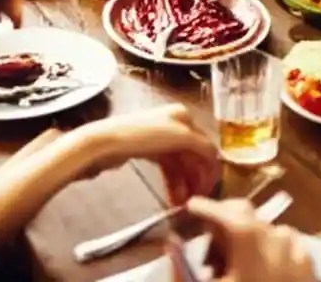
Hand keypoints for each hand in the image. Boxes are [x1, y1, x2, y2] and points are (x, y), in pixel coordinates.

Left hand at [75, 104, 218, 204]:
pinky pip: (166, 169)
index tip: (210, 190)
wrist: (105, 142)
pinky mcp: (147, 151)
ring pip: (179, 165)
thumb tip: (216, 158)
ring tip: (182, 204)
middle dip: (195, 178)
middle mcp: (173, 124)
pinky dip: (171, 182)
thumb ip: (203, 147)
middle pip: (192, 156)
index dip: (209, 167)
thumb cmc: (143, 135)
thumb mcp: (181, 136)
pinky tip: (173, 197)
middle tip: (196, 200)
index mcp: (184, 115)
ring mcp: (159, 138)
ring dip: (183, 184)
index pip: (205, 144)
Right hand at [183, 197, 316, 281]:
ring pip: (275, 233)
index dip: (210, 207)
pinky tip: (264, 274)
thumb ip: (181, 269)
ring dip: (253, 240)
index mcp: (253, 256)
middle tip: (210, 249)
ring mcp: (304, 264)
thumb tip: (171, 241)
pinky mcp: (314, 276)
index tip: (192, 206)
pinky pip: (295, 251)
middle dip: (228, 224)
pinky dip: (277, 254)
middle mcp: (283, 251)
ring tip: (237, 266)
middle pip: (253, 219)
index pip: (233, 215)